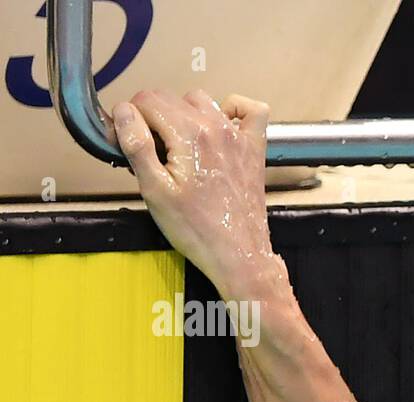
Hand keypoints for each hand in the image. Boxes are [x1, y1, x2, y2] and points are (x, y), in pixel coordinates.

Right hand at [112, 90, 283, 300]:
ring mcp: (238, 137)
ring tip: (178, 146)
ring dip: (184, 114)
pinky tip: (220, 126)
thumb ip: (136, 145)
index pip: (146, 100)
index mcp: (189, 134)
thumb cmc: (196, 229)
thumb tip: (123, 112)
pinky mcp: (254, 149)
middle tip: (149, 151)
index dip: (129, 118)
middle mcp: (216, 127)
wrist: (238, 254)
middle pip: (170, 98)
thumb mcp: (154, 190)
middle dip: (152, 117)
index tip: (127, 142)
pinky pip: (251, 111)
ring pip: (202, 101)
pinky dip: (233, 110)